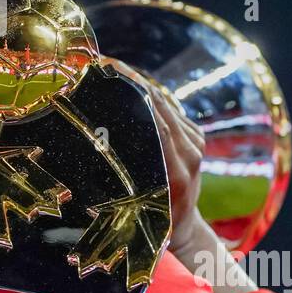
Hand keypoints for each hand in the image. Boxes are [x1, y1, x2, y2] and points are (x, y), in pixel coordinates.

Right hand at [102, 57, 255, 292]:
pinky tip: (127, 82)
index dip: (132, 92)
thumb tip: (94, 143)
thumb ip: (124, 179)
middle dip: (130, 80)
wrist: (185, 229)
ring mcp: (197, 142)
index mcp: (177, 170)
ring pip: (165, 102)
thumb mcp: (135, 206)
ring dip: (138, 82)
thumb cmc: (153, 222)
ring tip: (110, 67)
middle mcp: (192, 151)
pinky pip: (170, 109)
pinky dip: (148, 94)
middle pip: (160, 104)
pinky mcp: (197, 135)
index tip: (106, 73)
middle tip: (101, 63)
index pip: (155, 119)